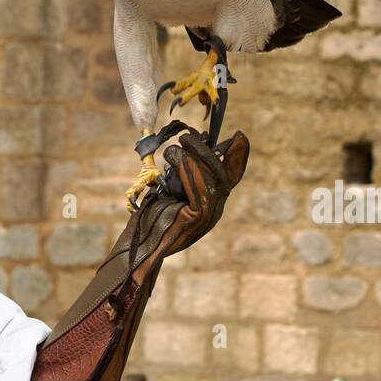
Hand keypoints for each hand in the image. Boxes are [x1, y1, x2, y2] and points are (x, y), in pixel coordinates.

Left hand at [153, 128, 249, 257]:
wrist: (139, 246)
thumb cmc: (151, 217)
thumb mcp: (169, 190)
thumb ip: (184, 175)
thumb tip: (188, 149)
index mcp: (212, 202)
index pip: (232, 176)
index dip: (238, 156)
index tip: (240, 135)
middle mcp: (215, 210)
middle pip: (223, 175)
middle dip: (207, 152)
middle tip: (187, 138)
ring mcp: (208, 217)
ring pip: (212, 180)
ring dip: (193, 158)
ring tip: (174, 149)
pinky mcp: (197, 220)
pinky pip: (199, 190)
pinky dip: (187, 170)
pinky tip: (173, 158)